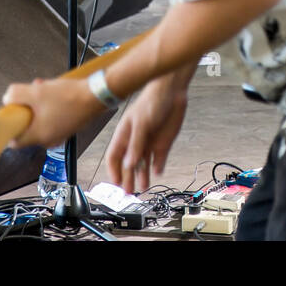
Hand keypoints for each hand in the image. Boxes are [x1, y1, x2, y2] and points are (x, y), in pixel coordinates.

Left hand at [3, 77, 104, 149]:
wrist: (96, 95)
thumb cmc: (70, 97)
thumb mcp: (36, 92)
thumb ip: (15, 95)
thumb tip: (7, 99)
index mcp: (39, 137)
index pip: (13, 142)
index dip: (9, 127)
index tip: (10, 114)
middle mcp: (49, 140)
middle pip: (27, 127)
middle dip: (26, 109)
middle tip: (29, 95)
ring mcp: (59, 133)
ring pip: (39, 120)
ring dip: (37, 104)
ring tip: (43, 89)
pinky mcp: (67, 126)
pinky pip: (51, 117)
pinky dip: (48, 106)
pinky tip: (53, 92)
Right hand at [104, 76, 188, 193]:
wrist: (172, 92)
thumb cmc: (152, 101)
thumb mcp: (142, 123)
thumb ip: (135, 144)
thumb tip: (128, 164)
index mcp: (124, 134)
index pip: (114, 156)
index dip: (114, 170)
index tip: (116, 183)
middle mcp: (135, 141)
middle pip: (128, 164)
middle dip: (127, 178)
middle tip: (129, 193)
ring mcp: (149, 143)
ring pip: (143, 165)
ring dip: (142, 176)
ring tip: (142, 188)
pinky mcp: (163, 143)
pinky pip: (158, 160)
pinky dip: (157, 167)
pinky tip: (156, 173)